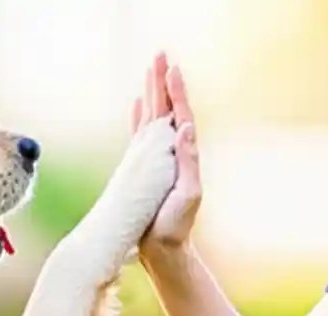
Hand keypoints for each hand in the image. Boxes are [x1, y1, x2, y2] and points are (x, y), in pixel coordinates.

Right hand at [133, 51, 201, 259]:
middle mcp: (173, 154)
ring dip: (153, 94)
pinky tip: (138, 104)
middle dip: (164, 83)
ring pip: (155, 118)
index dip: (177, 93)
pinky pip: (140, 135)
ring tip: (150, 71)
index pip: (182, 117)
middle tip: (161, 54)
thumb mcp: (187, 194)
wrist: (164, 249)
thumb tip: (187, 128)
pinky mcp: (144, 168)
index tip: (173, 69)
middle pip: (168, 111)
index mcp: (184, 157)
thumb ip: (188, 162)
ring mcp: (159, 160)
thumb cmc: (175, 227)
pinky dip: (140, 118)